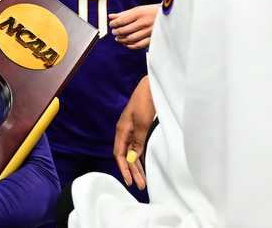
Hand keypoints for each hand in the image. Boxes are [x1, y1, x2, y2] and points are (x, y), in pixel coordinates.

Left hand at [109, 4, 159, 49]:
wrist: (169, 16)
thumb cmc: (151, 11)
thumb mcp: (138, 9)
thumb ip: (124, 14)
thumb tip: (110, 16)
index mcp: (140, 13)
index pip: (122, 20)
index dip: (114, 24)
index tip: (111, 25)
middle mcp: (144, 22)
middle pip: (125, 30)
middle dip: (117, 32)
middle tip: (114, 32)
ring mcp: (149, 31)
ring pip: (130, 39)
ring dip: (122, 39)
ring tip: (118, 38)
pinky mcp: (152, 38)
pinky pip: (139, 45)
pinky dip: (130, 45)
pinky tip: (126, 43)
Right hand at [114, 76, 154, 190]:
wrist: (151, 86)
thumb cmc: (145, 101)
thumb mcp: (141, 122)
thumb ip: (137, 140)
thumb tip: (133, 157)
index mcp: (122, 130)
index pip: (119, 154)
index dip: (123, 168)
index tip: (129, 181)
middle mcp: (126, 132)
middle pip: (126, 155)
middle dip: (132, 171)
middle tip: (140, 186)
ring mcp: (133, 130)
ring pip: (133, 152)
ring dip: (138, 166)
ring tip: (144, 180)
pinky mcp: (141, 128)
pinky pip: (139, 147)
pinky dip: (141, 157)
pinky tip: (145, 165)